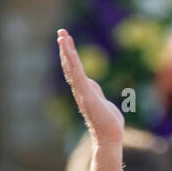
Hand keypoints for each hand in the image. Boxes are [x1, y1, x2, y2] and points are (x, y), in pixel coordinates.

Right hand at [57, 28, 124, 144]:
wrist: (110, 138)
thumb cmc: (109, 125)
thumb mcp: (104, 103)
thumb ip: (97, 93)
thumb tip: (93, 87)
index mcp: (85, 91)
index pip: (75, 69)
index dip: (70, 56)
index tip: (66, 41)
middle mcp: (81, 90)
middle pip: (70, 65)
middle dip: (66, 48)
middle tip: (61, 32)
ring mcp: (82, 92)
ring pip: (72, 67)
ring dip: (66, 51)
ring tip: (62, 36)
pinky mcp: (87, 94)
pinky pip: (77, 74)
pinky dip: (72, 61)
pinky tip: (69, 50)